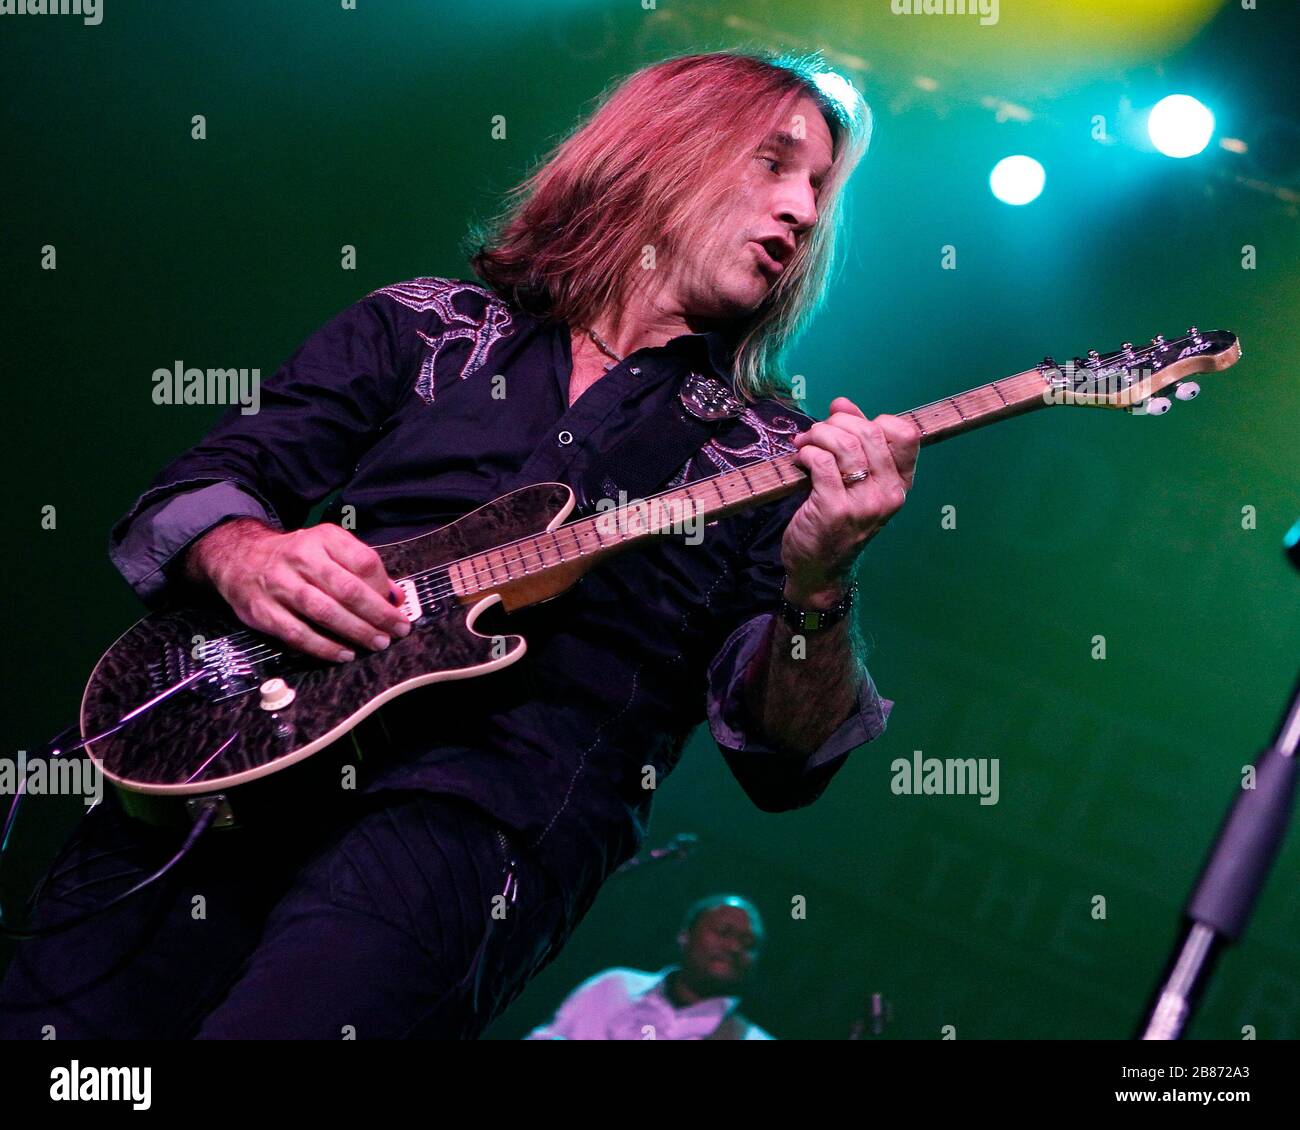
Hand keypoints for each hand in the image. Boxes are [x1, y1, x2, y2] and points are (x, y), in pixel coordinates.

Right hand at [186, 519, 411, 662]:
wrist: (240, 557)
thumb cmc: (296, 558)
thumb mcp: (329, 548)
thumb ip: (362, 570)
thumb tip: (396, 597)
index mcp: (323, 538)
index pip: (363, 561)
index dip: (384, 588)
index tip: (397, 607)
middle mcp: (301, 557)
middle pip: (347, 589)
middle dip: (377, 614)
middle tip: (396, 632)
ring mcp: (279, 584)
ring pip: (324, 611)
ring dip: (355, 631)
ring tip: (376, 643)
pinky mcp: (263, 610)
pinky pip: (298, 633)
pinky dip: (324, 647)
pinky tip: (344, 654)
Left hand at [783, 397, 920, 605]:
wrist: (820, 569)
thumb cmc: (837, 523)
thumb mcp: (856, 484)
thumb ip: (854, 443)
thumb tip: (842, 403)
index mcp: (900, 485)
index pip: (905, 434)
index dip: (873, 420)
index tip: (847, 426)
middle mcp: (888, 494)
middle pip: (870, 432)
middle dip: (836, 424)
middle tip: (815, 434)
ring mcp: (864, 503)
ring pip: (844, 444)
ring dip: (818, 436)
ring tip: (805, 445)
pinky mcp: (834, 509)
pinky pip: (822, 462)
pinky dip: (807, 453)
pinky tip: (800, 460)